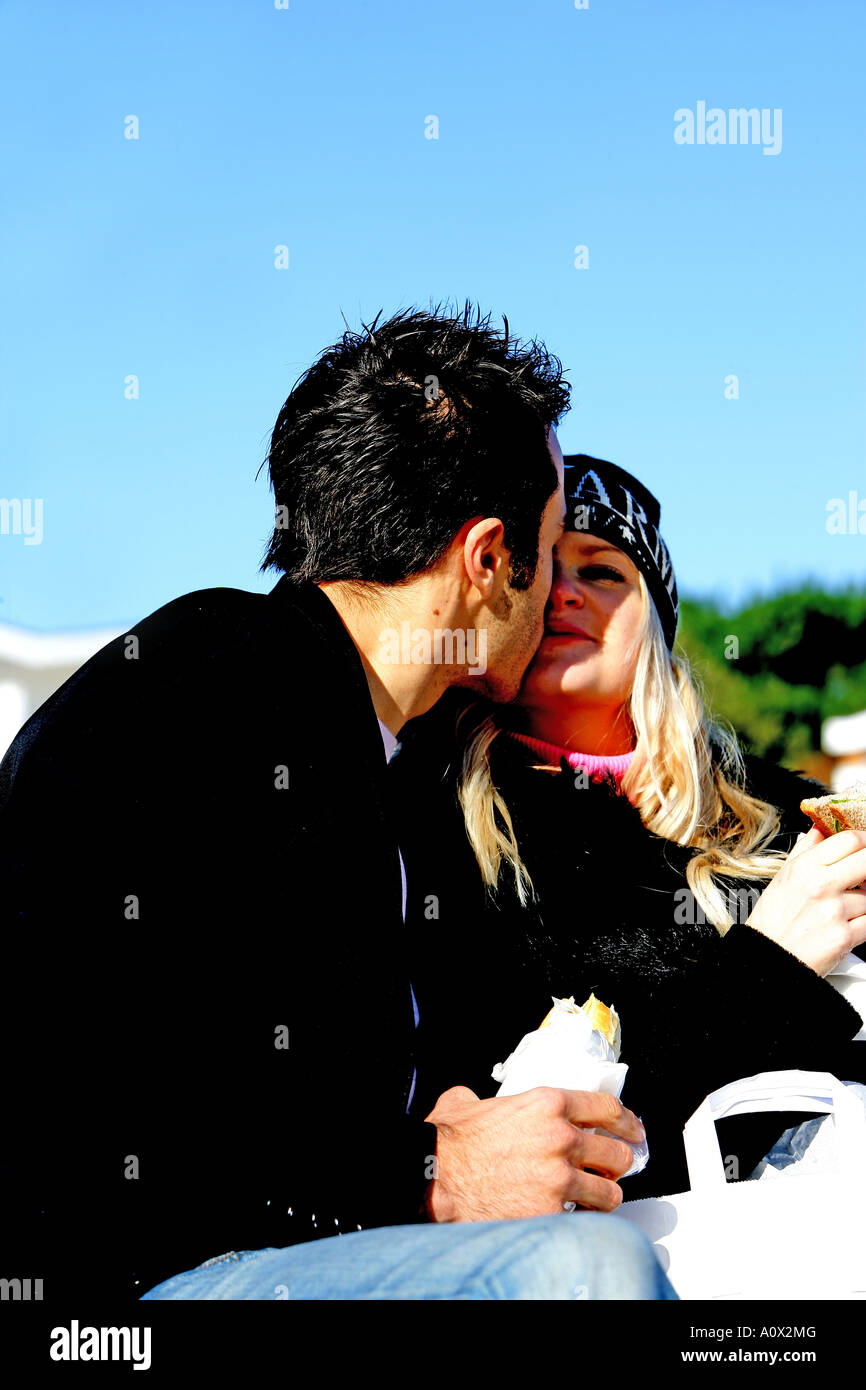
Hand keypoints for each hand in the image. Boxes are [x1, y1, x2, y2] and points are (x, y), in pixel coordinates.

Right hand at [424, 1084, 645, 1221]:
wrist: (435, 1178)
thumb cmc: (450, 1143)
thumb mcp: (467, 1102)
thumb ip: (483, 1098)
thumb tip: (475, 1101)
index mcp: (547, 1104)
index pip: (607, 1109)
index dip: (627, 1121)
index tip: (633, 1130)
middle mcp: (560, 1138)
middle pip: (617, 1153)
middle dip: (619, 1163)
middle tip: (613, 1168)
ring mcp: (559, 1178)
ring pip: (609, 1192)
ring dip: (604, 1196)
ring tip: (595, 1198)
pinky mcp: (551, 1213)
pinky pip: (584, 1220)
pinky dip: (581, 1220)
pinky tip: (570, 1217)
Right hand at [745, 824, 865, 975]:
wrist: (768, 960)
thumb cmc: (773, 922)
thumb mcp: (782, 877)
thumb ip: (806, 850)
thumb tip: (821, 828)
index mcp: (804, 867)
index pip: (849, 840)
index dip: (865, 840)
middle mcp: (819, 886)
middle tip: (863, 875)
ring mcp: (834, 911)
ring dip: (863, 903)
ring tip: (846, 910)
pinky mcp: (844, 937)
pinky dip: (864, 923)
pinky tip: (850, 924)